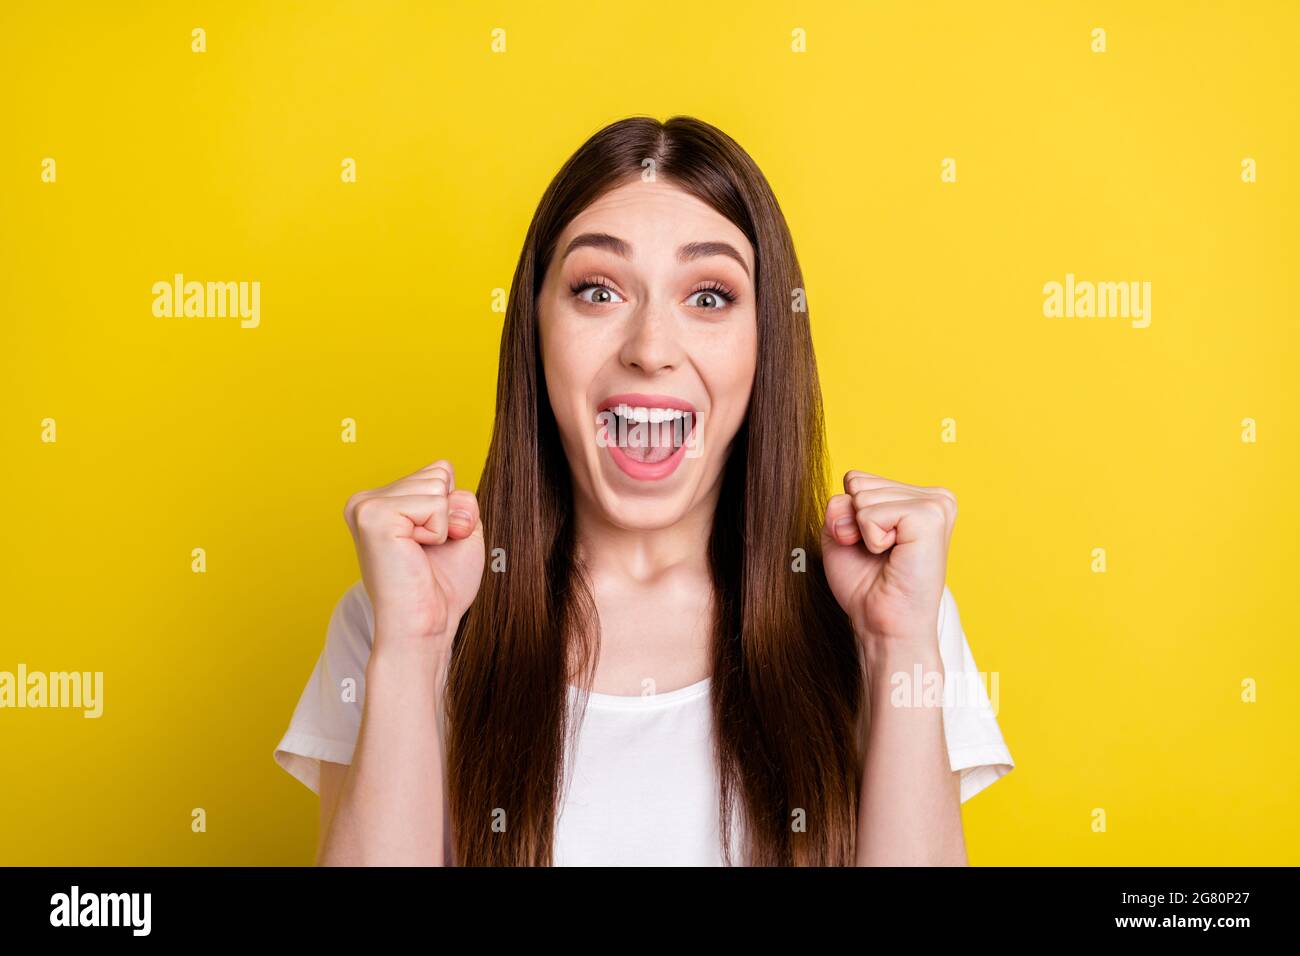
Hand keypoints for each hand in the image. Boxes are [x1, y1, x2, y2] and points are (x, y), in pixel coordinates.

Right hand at [343, 459, 484, 651]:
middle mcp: (367, 499)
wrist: (427, 626)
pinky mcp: (373, 516)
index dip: (453, 508)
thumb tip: (445, 476)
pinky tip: (414, 554)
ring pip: (438, 486)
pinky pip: (434, 504)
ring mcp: (366, 505)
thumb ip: (460, 496)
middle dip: (451, 515)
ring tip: (421, 554)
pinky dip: (437, 532)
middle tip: (429, 553)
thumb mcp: (461, 528)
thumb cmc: (442, 586)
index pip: (439, 470)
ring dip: (444, 526)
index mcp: (382, 501)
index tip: (433, 544)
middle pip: (440, 473)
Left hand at [821, 470, 955, 649]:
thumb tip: (852, 493)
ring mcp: (936, 504)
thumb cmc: (866, 584)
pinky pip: (870, 513)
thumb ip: (840, 503)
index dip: (848, 516)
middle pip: (857, 483)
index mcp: (917, 496)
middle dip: (853, 523)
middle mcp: (933, 496)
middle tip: (877, 555)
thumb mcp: (841, 533)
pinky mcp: (930, 517)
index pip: (857, 478)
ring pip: (862, 497)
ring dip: (863, 534)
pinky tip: (894, 556)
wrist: (883, 624)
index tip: (871, 546)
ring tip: (887, 557)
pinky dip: (871, 540)